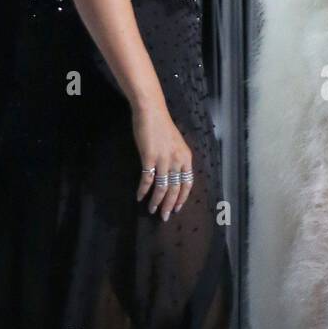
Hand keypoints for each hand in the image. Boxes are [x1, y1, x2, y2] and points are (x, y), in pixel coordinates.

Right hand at [132, 100, 193, 220]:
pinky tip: (139, 196)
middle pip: (175, 189)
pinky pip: (147, 179)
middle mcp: (178, 160)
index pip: (188, 184)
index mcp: (186, 158)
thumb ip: (177, 159)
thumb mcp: (176, 144)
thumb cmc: (162, 126)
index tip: (177, 208)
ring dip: (156, 201)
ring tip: (152, 210)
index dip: (182, 198)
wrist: (151, 111)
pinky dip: (143, 190)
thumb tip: (173, 176)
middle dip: (170, 205)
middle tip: (165, 217)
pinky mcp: (149, 157)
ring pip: (162, 187)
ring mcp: (164, 159)